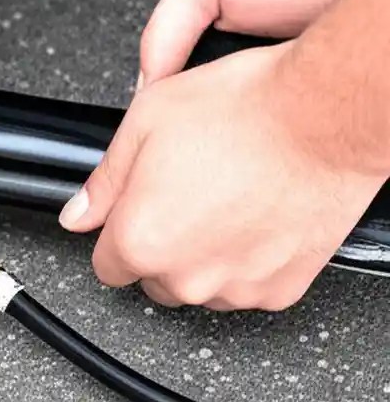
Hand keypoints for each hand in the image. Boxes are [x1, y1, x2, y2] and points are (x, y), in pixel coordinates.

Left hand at [59, 43, 387, 309]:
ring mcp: (236, 287)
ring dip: (201, 257)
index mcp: (141, 238)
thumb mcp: (144, 124)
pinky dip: (245, 261)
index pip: (106, 266)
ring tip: (222, 199)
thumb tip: (77, 213)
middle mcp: (186, 275)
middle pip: (152, 278)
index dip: (117, 232)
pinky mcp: (280, 289)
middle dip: (158, 245)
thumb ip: (104, 181)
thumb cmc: (242, 112)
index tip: (134, 211)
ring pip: (198, 286)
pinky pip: (245, 287)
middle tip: (183, 194)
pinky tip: (253, 217)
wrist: (323, 117)